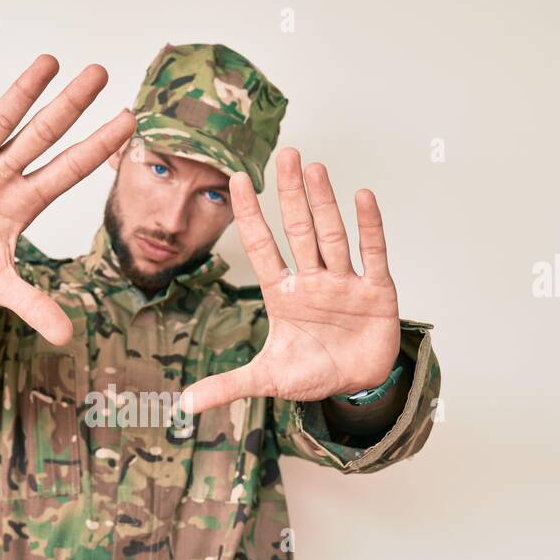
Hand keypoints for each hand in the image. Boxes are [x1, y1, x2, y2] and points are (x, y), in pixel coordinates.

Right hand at [0, 50, 135, 345]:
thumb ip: (32, 304)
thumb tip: (68, 338)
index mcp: (23, 202)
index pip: (68, 170)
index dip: (98, 148)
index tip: (130, 120)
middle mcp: (2, 173)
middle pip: (42, 135)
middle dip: (69, 106)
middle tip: (100, 72)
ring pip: (1, 119)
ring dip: (24, 90)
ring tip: (51, 60)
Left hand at [179, 147, 401, 412]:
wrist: (358, 386)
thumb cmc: (313, 374)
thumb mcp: (267, 380)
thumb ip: (227, 385)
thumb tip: (184, 405)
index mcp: (283, 295)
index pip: (262, 247)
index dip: (250, 216)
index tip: (236, 180)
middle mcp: (312, 281)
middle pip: (298, 230)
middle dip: (290, 194)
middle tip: (284, 154)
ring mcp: (344, 282)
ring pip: (331, 234)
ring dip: (324, 202)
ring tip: (314, 167)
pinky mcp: (375, 291)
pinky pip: (373, 253)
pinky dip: (368, 227)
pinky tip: (361, 196)